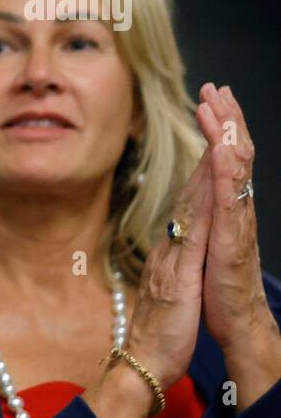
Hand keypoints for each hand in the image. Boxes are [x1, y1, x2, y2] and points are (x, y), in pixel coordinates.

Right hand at [83, 142, 212, 417]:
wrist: (144, 363)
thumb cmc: (159, 332)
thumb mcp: (170, 290)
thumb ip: (171, 265)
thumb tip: (173, 246)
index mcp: (174, 246)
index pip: (192, 192)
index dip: (203, 154)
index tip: (212, 119)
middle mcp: (172, 242)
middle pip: (193, 182)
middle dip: (205, 138)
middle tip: (213, 96)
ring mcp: (174, 253)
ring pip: (194, 195)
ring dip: (206, 155)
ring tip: (217, 118)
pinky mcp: (179, 268)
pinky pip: (195, 227)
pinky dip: (205, 197)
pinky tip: (214, 174)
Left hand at [196, 83, 280, 403]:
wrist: (223, 331)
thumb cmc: (204, 298)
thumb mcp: (190, 253)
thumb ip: (190, 228)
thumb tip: (184, 209)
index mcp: (216, 216)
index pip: (216, 164)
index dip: (214, 132)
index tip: (208, 99)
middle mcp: (228, 217)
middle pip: (230, 160)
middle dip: (224, 122)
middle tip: (218, 86)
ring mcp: (232, 229)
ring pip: (233, 175)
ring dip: (226, 138)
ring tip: (222, 106)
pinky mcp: (229, 245)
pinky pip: (228, 204)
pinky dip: (226, 176)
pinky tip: (222, 152)